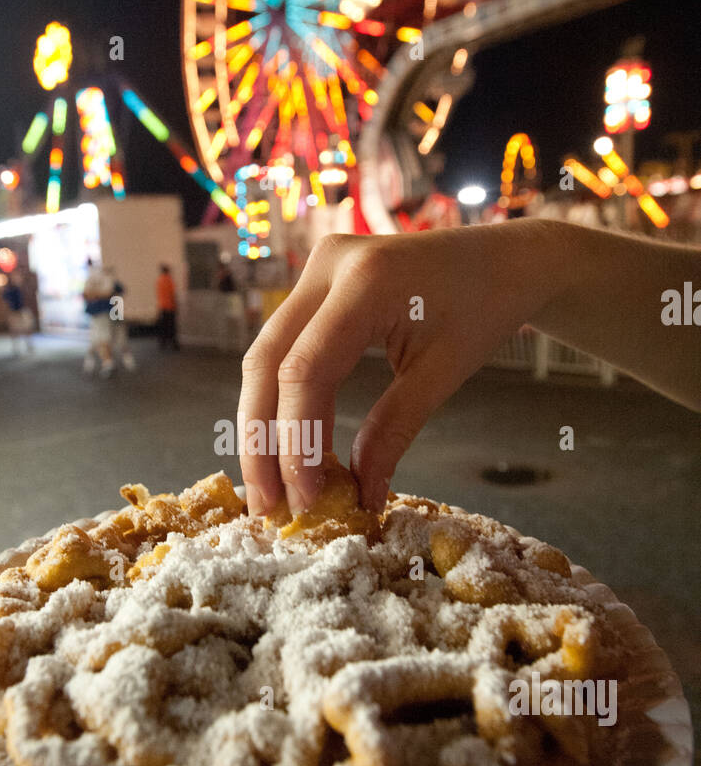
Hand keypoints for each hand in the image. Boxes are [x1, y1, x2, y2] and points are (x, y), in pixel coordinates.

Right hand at [238, 220, 561, 517]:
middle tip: (267, 506)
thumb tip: (360, 494)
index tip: (305, 499)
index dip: (295, 441)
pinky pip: (283, 348)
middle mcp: (327, 266)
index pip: (305, 371)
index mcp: (365, 281)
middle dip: (261, 441)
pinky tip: (283, 447)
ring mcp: (316, 270)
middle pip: (266, 363)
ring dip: (262, 426)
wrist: (503, 259)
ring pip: (264, 357)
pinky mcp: (315, 285)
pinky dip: (280, 400)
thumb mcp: (443, 373)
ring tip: (269, 489)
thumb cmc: (484, 308)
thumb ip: (394, 429)